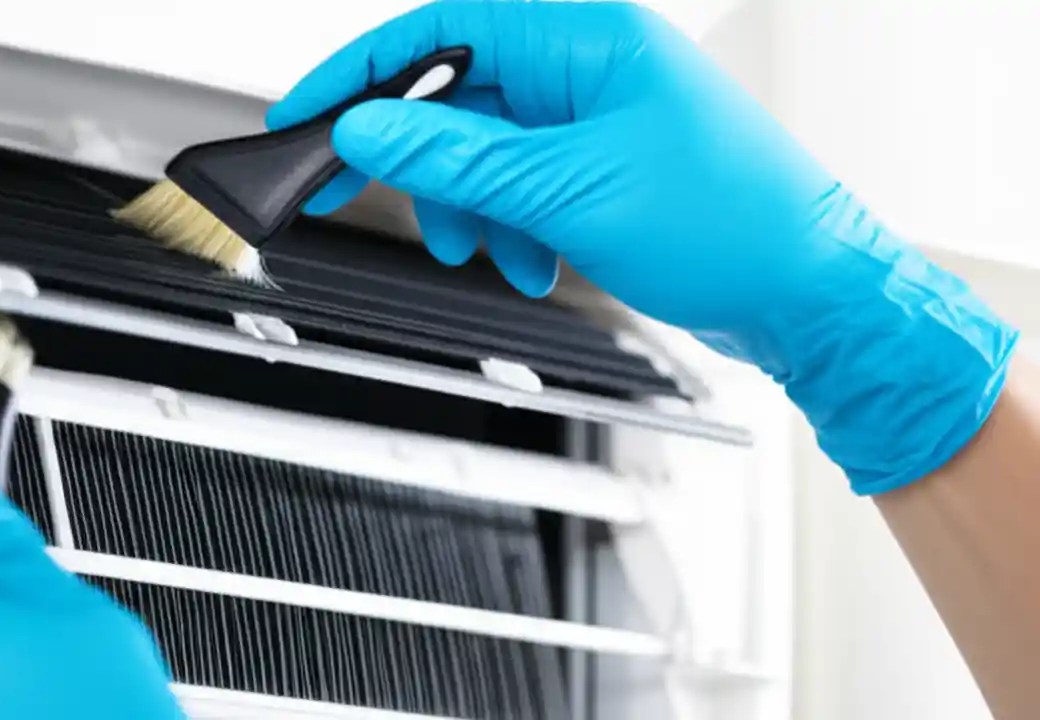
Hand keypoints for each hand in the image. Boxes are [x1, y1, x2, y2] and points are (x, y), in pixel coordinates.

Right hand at [268, 1, 1016, 493]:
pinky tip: (539, 260)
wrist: (810, 294)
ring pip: (485, 150)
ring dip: (475, 209)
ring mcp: (595, 115)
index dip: (362, 74)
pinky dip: (514, 226)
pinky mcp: (602, 164)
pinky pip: (523, 183)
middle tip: (388, 205)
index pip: (440, 31)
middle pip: (456, 95)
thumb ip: (458, 156)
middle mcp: (587, 65)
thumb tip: (369, 126)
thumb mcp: (569, 190)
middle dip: (428, 165)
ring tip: (500, 252)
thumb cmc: (730, 224)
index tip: (308, 116)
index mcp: (585, 35)